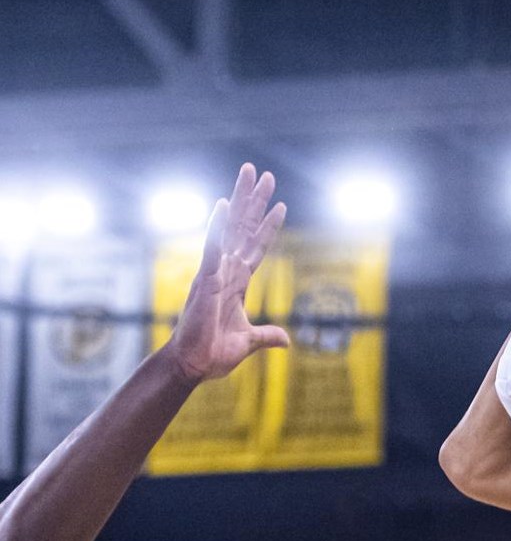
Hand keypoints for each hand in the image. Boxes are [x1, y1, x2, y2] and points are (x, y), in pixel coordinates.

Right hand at [164, 163, 290, 382]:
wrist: (193, 366)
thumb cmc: (213, 352)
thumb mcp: (249, 341)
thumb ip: (267, 335)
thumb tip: (286, 340)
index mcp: (236, 281)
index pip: (256, 247)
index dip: (268, 227)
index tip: (281, 205)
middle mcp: (225, 270)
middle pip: (244, 228)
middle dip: (254, 201)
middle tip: (265, 175)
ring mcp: (215, 272)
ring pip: (230, 229)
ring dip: (241, 202)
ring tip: (249, 174)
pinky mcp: (205, 280)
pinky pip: (213, 249)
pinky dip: (217, 228)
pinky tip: (223, 207)